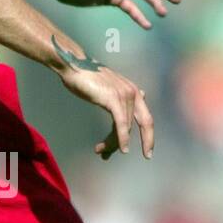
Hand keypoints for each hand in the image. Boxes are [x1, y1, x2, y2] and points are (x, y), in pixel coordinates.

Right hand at [52, 38, 153, 159]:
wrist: (74, 66)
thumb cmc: (87, 78)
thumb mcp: (109, 89)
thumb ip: (121, 98)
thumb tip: (141, 96)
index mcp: (133, 91)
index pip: (145, 117)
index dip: (148, 134)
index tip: (147, 150)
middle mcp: (133, 93)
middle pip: (146, 122)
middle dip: (148, 141)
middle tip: (147, 156)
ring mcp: (124, 95)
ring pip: (126, 127)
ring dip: (114, 143)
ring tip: (102, 152)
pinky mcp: (113, 99)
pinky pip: (121, 124)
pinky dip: (122, 138)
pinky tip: (121, 149)